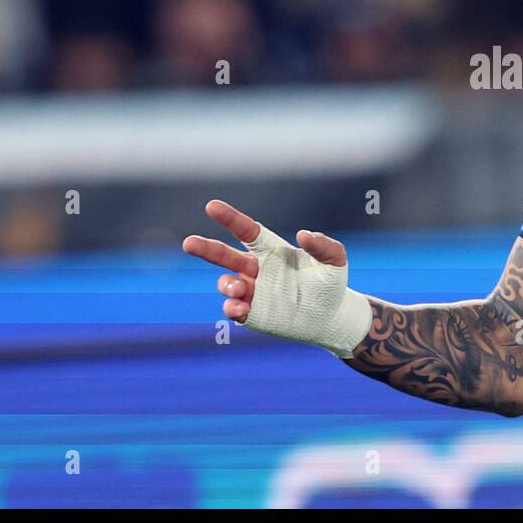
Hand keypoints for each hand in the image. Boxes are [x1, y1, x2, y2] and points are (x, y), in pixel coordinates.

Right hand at [181, 199, 370, 356]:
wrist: (331, 317)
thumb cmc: (331, 283)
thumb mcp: (334, 260)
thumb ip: (322, 245)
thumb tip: (303, 234)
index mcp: (271, 249)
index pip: (246, 230)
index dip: (229, 218)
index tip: (211, 206)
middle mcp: (256, 268)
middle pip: (224, 255)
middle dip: (205, 248)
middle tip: (188, 243)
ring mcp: (252, 292)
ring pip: (227, 284)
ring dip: (227, 284)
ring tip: (238, 287)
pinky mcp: (253, 314)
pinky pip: (234, 309)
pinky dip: (232, 307)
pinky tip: (239, 307)